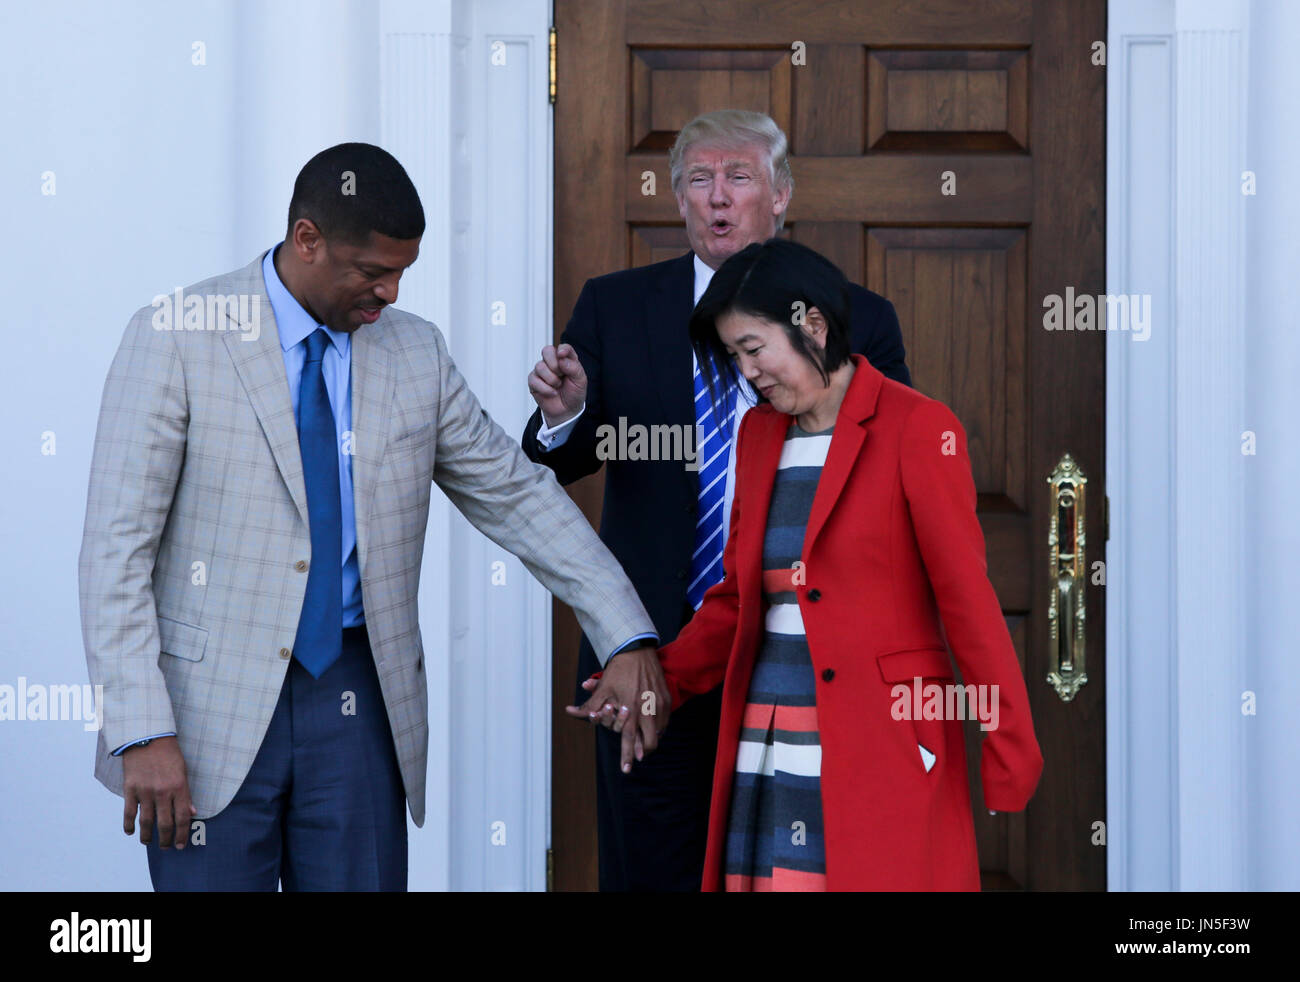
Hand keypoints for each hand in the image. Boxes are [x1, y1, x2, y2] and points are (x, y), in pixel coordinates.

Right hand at [122, 736, 195, 849]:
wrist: (148, 738)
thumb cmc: (169, 754)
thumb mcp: (184, 771)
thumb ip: (187, 793)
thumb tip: (192, 812)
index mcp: (179, 787)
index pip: (183, 817)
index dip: (182, 834)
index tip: (180, 845)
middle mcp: (163, 792)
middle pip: (165, 823)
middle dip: (166, 839)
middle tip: (166, 847)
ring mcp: (145, 791)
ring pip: (146, 821)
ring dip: (147, 836)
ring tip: (148, 842)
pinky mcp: (130, 789)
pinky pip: (129, 812)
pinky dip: (129, 824)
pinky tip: (131, 832)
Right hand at [528, 343, 586, 427]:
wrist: (567, 411)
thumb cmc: (574, 394)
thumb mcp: (580, 381)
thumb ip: (574, 367)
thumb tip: (561, 359)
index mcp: (566, 359)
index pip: (563, 347)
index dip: (562, 349)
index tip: (562, 355)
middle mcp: (553, 362)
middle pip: (547, 351)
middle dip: (554, 364)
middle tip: (561, 375)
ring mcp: (542, 371)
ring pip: (540, 366)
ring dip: (551, 379)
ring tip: (557, 386)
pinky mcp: (533, 381)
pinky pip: (534, 379)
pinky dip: (545, 388)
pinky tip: (552, 392)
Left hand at [565, 647, 671, 773]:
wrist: (638, 650)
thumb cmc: (618, 669)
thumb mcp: (603, 688)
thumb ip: (589, 706)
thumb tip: (570, 712)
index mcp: (630, 710)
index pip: (629, 740)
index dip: (627, 757)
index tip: (626, 769)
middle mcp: (647, 711)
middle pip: (649, 743)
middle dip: (642, 752)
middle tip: (637, 756)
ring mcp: (659, 706)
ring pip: (659, 733)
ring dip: (650, 738)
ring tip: (643, 739)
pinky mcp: (666, 699)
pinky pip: (665, 720)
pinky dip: (658, 726)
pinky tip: (651, 723)